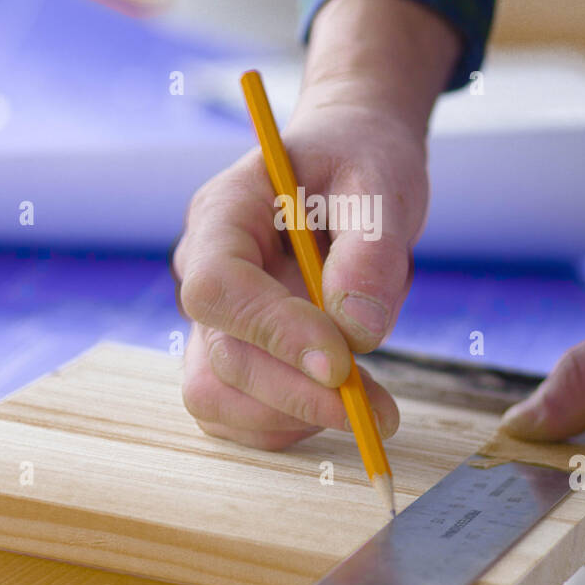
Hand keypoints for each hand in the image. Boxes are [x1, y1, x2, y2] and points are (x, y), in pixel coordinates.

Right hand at [173, 0, 460, 449]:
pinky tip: (344, 401)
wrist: (351, 167)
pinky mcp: (235, 352)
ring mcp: (213, 318)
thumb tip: (361, 334)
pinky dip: (288, 423)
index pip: (218, 287)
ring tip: (369, 403)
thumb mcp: (381, 183)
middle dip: (300, 394)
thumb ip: (371, 250)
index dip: (273, 332)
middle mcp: (203, 270)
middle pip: (221, 357)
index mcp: (223, 213)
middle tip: (381, 412)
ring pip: (217, 398)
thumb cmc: (360, 160)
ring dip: (291, 416)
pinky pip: (237, 412)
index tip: (343, 365)